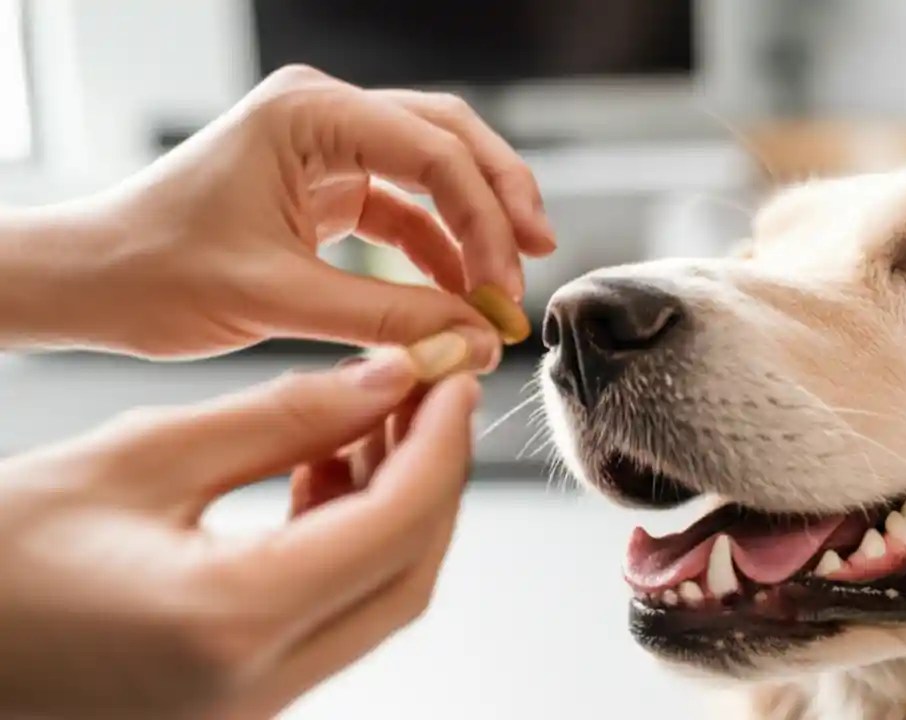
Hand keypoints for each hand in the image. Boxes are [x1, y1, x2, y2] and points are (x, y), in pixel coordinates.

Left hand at [0, 64, 550, 357]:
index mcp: (308, 115)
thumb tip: (474, 340)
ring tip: (500, 291)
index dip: (486, 217)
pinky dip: (437, 251)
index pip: (434, 150)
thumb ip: (389, 317)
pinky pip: (405, 209)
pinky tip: (457, 295)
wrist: (90, 283)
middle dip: (499, 199)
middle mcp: (324, 116)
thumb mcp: (280, 298)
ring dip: (474, 228)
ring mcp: (327, 148)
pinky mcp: (326, 186)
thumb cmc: (155, 274)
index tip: (507, 285)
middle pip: (450, 139)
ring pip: (435, 170)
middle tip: (536, 258)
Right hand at [0, 350, 478, 718]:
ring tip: (371, 420)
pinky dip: (348, 544)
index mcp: (233, 620)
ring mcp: (252, 706)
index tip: (452, 377)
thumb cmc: (2, 551)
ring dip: (394, 506)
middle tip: (427, 394)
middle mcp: (258, 685)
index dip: (441, 441)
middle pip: (407, 571)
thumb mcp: (143, 458)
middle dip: (432, 474)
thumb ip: (282, 419)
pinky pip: (331, 617)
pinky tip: (323, 474)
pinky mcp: (240, 700)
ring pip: (378, 597)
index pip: (395, 524)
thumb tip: (388, 381)